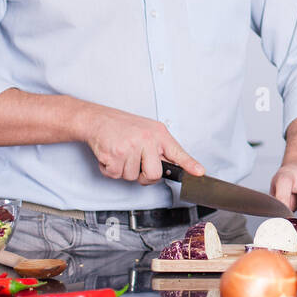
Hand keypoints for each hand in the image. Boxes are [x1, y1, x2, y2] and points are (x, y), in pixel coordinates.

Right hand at [79, 104, 203, 185]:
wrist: (97, 120)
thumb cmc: (122, 126)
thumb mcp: (148, 131)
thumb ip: (160, 148)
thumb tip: (171, 166)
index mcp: (158, 134)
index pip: (178, 152)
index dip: (189, 165)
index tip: (199, 173)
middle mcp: (146, 139)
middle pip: (154, 174)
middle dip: (144, 176)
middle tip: (136, 163)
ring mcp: (130, 147)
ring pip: (132, 177)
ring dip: (124, 170)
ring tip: (121, 153)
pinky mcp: (114, 155)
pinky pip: (116, 175)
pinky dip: (110, 169)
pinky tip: (111, 155)